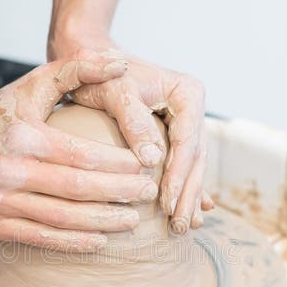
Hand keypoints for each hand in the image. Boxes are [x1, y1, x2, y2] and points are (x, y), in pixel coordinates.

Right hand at [0, 51, 158, 251]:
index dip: (117, 164)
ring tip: (132, 220)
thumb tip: (120, 63)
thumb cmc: (2, 113)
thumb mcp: (35, 83)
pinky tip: (100, 240)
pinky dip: (73, 242)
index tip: (144, 167)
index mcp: (22, 135)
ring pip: (62, 218)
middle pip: (76, 189)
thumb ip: (77, 68)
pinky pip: (40, 238)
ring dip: (102, 222)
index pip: (81, 155)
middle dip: (118, 193)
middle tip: (148, 194)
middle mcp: (8, 170)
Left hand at [50, 41, 213, 232]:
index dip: (178, 175)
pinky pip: (184, 164)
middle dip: (187, 194)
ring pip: (192, 165)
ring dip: (189, 197)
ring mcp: (186, 121)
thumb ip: (133, 121)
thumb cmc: (99, 74)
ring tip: (184, 227)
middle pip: (195, 157)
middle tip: (180, 227)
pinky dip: (186, 187)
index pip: (187, 141)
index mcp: (187, 93)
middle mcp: (192, 107)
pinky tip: (195, 212)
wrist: (91, 59)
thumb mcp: (114, 93)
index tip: (167, 204)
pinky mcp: (174, 134)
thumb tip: (152, 159)